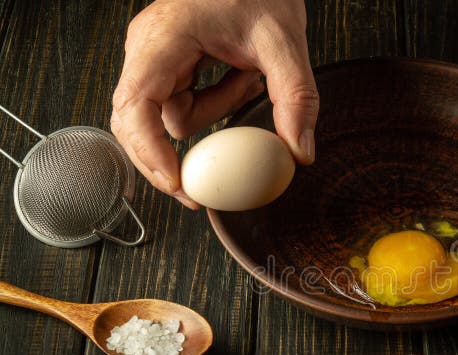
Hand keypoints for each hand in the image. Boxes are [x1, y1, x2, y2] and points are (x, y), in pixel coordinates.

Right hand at [111, 0, 318, 208]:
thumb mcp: (286, 41)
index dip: (149, 151)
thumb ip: (296, 97)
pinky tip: (240, 77)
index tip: (178, 183)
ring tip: (248, 80)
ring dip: (213, 114)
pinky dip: (215, 103)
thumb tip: (300, 153)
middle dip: (168, 156)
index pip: (136, 104)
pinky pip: (184, 104)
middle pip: (135, 122)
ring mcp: (155, 56)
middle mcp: (148, 48)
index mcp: (164, 38)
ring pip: (170, 116)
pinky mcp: (169, 64)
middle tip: (200, 192)